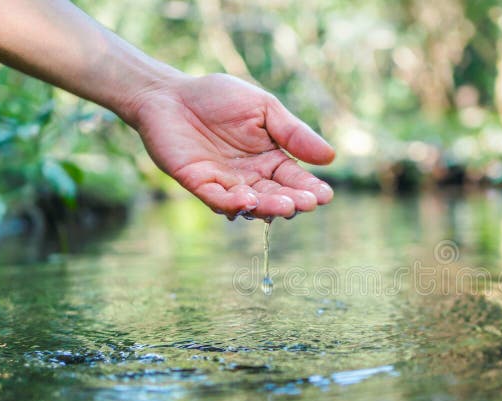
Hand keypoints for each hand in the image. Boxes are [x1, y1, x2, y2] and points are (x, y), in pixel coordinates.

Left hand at [128, 73, 334, 218]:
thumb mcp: (264, 109)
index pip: (294, 179)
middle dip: (293, 201)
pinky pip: (218, 199)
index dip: (310, 188)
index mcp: (270, 160)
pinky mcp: (199, 184)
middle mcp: (250, 178)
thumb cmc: (218, 98)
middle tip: (308, 203)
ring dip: (268, 207)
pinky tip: (248, 201)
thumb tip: (330, 157)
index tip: (325, 195)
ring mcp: (225, 183)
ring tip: (286, 206)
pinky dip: (233, 204)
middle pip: (276, 195)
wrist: (171, 93)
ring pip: (251, 202)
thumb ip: (293, 133)